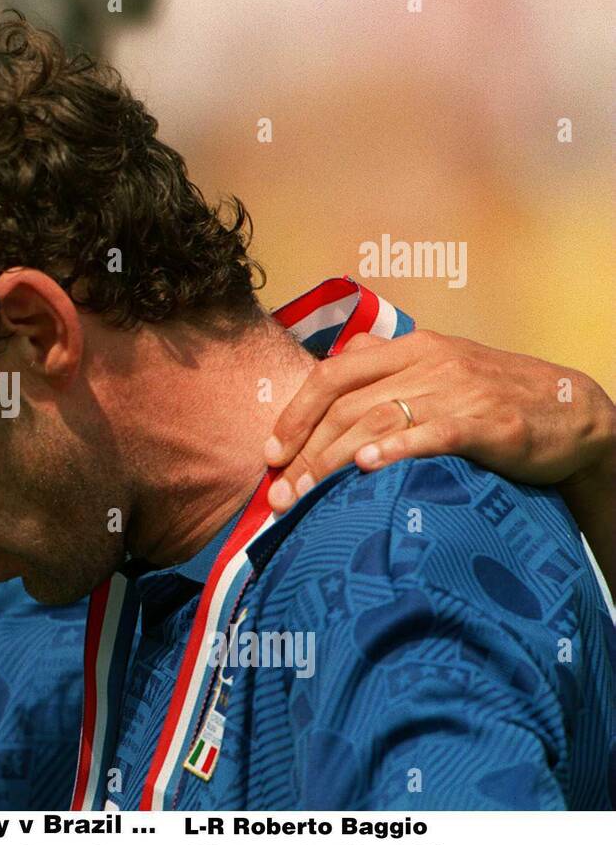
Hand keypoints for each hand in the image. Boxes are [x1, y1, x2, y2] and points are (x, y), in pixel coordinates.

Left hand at [264, 330, 615, 514]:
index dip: (295, 414)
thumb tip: (337, 369)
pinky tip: (369, 468)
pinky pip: (436, 433)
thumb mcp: (437, 367)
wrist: (574, 409)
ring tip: (305, 497)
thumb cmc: (491, 395)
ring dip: (334, 462)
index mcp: (410, 348)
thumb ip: (386, 368)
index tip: (269, 453)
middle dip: (306, 453)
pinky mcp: (492, 424)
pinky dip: (399, 448)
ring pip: (379, 422)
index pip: (333, 375)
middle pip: (347, 407)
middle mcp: (429, 364)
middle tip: (280, 496)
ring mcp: (460, 392)